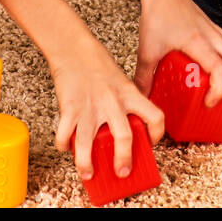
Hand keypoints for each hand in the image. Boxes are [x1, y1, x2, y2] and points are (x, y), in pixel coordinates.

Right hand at [52, 37, 164, 180]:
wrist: (74, 47)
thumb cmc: (98, 64)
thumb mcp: (120, 82)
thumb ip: (125, 103)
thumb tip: (125, 130)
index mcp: (129, 94)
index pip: (155, 115)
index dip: (157, 133)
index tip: (151, 143)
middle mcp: (112, 102)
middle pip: (124, 137)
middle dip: (124, 160)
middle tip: (123, 172)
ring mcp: (90, 106)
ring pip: (88, 142)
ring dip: (87, 163)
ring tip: (87, 173)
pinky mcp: (70, 107)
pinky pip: (65, 133)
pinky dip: (63, 144)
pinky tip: (65, 147)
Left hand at [134, 0, 221, 105]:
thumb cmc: (158, 15)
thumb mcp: (147, 50)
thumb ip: (144, 76)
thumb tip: (143, 98)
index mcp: (198, 42)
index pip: (219, 69)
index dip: (218, 90)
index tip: (207, 102)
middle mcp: (213, 37)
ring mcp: (217, 33)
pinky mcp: (216, 30)